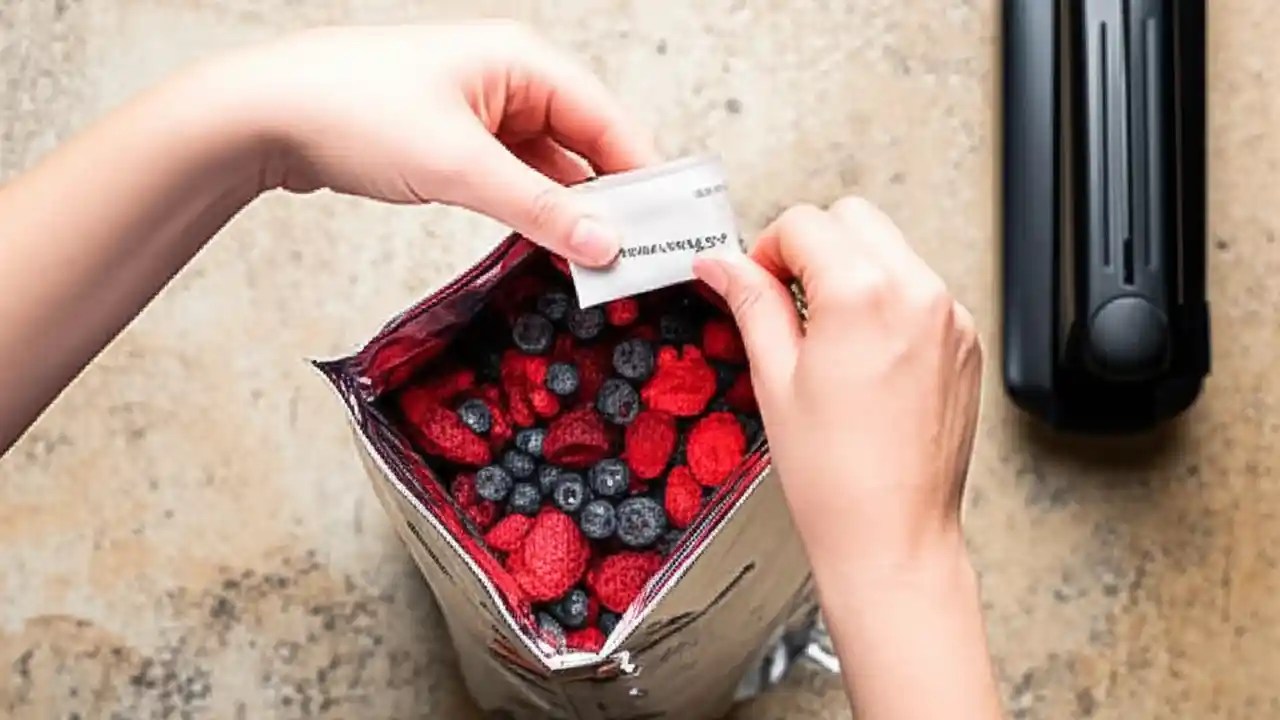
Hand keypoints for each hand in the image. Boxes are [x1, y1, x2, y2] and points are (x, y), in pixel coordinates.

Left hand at [207, 22, 658, 265]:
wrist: (265, 115)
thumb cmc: (355, 112)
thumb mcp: (460, 168)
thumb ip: (540, 210)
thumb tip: (605, 245)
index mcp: (523, 62)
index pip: (608, 121)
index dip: (646, 176)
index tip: (674, 227)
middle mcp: (510, 80)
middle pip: (585, 144)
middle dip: (612, 200)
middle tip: (641, 257)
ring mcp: (482, 112)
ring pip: (550, 167)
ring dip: (570, 212)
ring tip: (601, 263)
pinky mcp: (456, 141)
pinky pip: (515, 178)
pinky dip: (533, 212)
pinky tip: (550, 248)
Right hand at [694, 198, 998, 719]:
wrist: (893, 536)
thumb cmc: (834, 476)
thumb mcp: (773, 378)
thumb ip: (750, 304)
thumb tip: (722, 264)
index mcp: (863, 294)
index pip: (805, 223)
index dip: (766, 249)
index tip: (754, 283)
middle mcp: (917, 293)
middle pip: (853, 219)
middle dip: (811, 246)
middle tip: (785, 302)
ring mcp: (950, 317)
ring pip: (890, 248)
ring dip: (851, 269)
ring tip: (824, 335)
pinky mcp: (965, 342)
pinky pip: (919, 289)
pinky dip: (886, 300)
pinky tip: (861, 355)